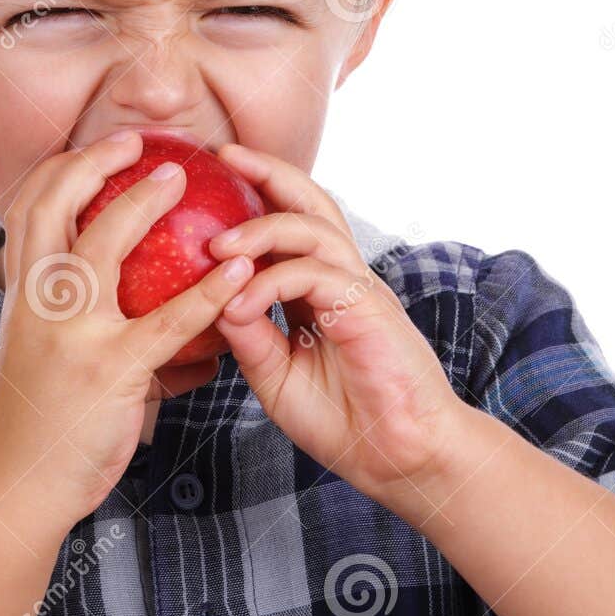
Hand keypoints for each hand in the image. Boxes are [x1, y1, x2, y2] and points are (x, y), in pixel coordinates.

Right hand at [0, 132, 255, 524]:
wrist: (17, 485)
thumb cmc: (39, 419)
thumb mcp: (39, 349)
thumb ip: (68, 309)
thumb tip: (110, 276)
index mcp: (21, 294)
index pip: (31, 207)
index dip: (66, 168)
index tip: (105, 146)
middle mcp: (37, 303)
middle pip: (55, 206)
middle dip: (94, 163)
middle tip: (140, 143)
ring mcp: (70, 334)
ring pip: (103, 245)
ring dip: (144, 203)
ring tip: (182, 179)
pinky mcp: (108, 371)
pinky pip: (166, 322)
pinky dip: (207, 291)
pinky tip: (239, 270)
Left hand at [206, 142, 465, 510]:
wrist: (401, 460)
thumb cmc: (346, 422)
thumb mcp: (277, 377)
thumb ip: (250, 337)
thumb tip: (213, 300)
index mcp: (323, 290)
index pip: (292, 223)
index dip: (259, 193)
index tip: (215, 174)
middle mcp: (344, 279)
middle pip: (312, 203)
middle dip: (269, 172)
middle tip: (222, 155)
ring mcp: (360, 290)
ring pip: (314, 230)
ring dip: (261, 229)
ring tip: (216, 246)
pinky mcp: (369, 311)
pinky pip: (316, 277)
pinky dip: (272, 283)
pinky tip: (241, 302)